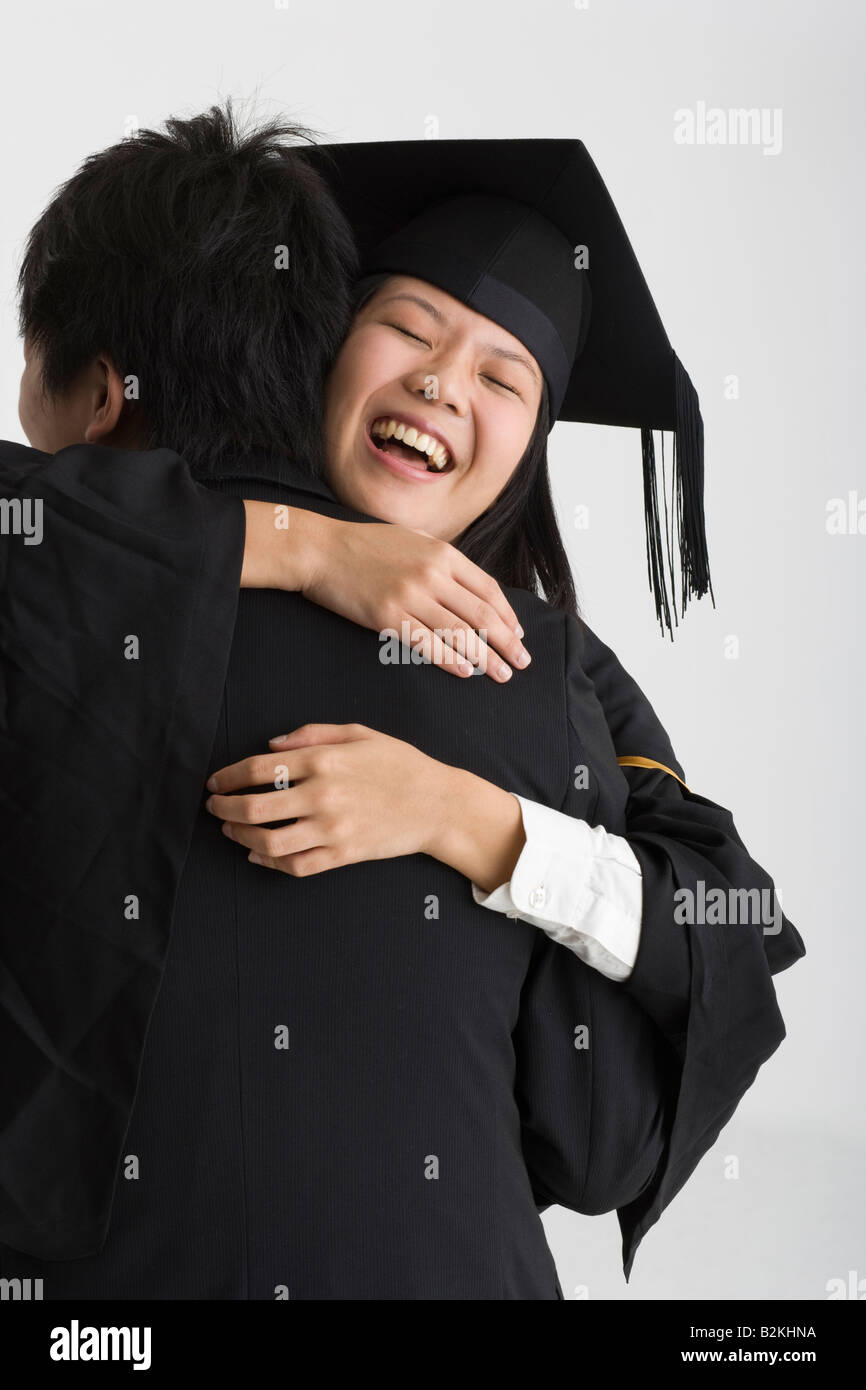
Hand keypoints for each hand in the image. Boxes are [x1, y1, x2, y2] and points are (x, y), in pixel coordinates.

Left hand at [205, 723, 452, 875]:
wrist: (438, 803)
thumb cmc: (401, 764)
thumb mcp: (359, 733)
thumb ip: (311, 735)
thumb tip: (271, 746)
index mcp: (325, 760)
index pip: (260, 768)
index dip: (228, 777)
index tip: (215, 783)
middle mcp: (324, 795)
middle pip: (255, 808)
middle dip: (224, 809)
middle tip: (214, 807)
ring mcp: (333, 829)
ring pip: (269, 842)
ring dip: (240, 837)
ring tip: (230, 830)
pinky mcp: (343, 854)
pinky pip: (296, 865)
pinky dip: (268, 863)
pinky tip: (256, 854)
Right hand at [302, 518, 531, 682]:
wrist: (320, 550)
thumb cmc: (365, 546)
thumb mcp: (413, 541)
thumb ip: (443, 562)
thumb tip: (471, 589)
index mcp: (442, 554)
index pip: (488, 590)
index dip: (509, 616)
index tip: (519, 635)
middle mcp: (431, 574)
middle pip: (482, 615)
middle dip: (508, 642)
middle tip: (522, 663)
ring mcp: (410, 596)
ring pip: (461, 633)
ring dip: (487, 657)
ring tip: (502, 674)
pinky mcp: (387, 617)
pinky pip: (427, 644)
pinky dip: (451, 660)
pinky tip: (466, 672)